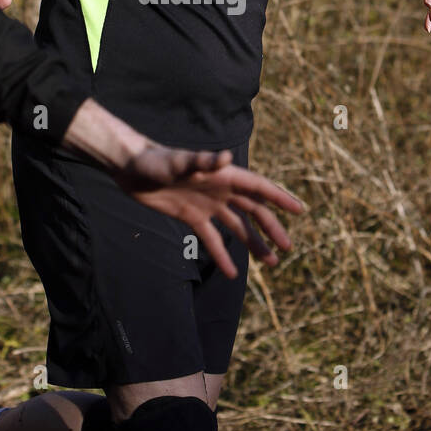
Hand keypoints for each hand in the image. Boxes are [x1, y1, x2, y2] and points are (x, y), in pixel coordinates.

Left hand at [111, 144, 304, 279]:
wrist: (131, 168)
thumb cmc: (156, 160)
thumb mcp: (179, 162)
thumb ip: (202, 161)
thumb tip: (226, 157)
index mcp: (223, 175)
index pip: (258, 188)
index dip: (279, 198)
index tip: (299, 210)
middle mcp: (220, 190)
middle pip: (253, 211)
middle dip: (271, 228)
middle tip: (287, 248)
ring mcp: (207, 204)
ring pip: (237, 226)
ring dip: (253, 244)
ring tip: (271, 264)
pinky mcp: (191, 216)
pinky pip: (211, 239)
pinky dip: (222, 255)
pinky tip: (232, 273)